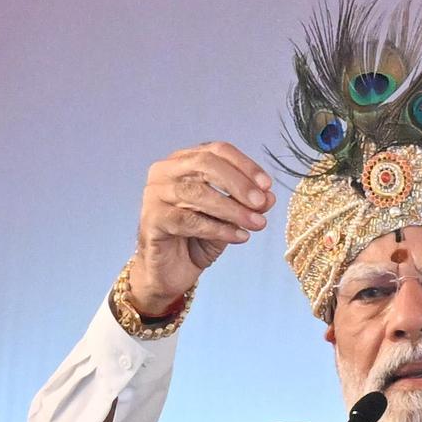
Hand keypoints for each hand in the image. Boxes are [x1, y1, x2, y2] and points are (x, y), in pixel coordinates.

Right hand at [127, 141, 275, 314]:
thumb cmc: (198, 238)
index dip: (245, 165)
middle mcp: (165, 171)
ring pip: (198, 193)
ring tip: (256, 224)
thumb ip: (247, 204)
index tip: (267, 186)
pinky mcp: (152, 219)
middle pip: (205, 164)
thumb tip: (269, 196)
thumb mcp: (230, 218)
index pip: (217, 150)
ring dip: (232, 209)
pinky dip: (218, 229)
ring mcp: (154, 194)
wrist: (172, 271)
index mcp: (184, 161)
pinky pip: (189, 220)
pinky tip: (239, 236)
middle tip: (261, 203)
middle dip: (238, 184)